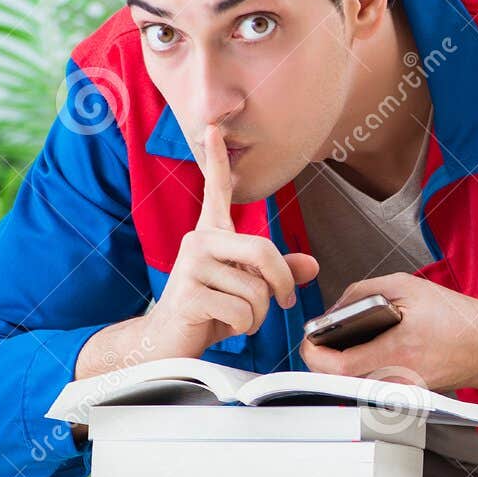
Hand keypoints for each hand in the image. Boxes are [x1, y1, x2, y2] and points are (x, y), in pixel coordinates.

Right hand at [77, 125, 317, 374]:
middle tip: (285, 301)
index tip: (214, 129)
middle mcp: (198, 242)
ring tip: (233, 318)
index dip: (217, 160)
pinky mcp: (188, 294)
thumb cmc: (207, 315)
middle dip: (283, 282)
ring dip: (258, 315)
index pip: (217, 192)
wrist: (166, 347)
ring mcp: (190, 266)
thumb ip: (278, 274)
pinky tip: (221, 326)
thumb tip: (310, 265)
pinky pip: (242, 311)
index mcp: (211, 236)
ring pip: (256, 289)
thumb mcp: (248, 290)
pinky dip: (244, 327)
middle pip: (264, 250)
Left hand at [298, 271, 477, 415]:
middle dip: (327, 354)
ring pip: (352, 381)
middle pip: (339, 377)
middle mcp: (396, 380)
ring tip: (351, 338)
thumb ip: (362, 293)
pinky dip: (363, 365)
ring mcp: (399, 392)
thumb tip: (334, 309)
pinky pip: (370, 382)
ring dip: (344, 360)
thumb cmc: (457, 319)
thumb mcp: (406, 286)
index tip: (310, 338)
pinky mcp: (403, 395)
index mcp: (397, 352)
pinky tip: (373, 348)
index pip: (335, 367)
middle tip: (327, 335)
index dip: (313, 352)